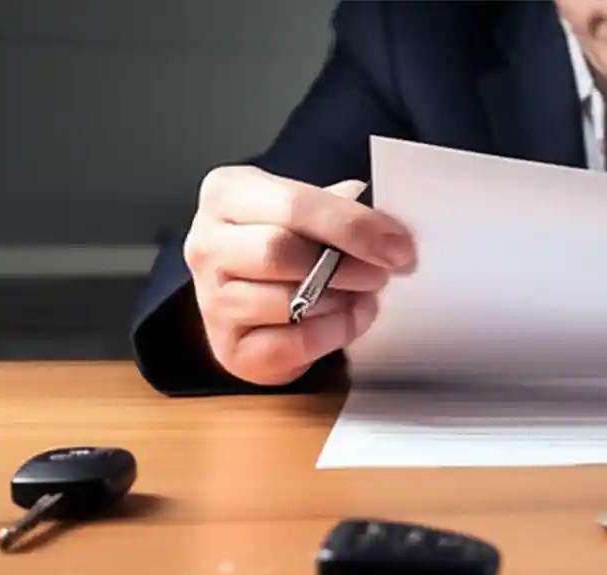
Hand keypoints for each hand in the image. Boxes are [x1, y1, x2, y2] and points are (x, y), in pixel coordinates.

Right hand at [183, 165, 413, 385]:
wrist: (256, 300)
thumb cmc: (286, 246)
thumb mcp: (309, 211)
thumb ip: (343, 210)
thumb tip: (386, 227)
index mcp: (228, 194)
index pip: (293, 204)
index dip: (353, 226)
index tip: (398, 245)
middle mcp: (208, 244)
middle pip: (280, 252)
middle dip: (346, 265)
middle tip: (381, 272)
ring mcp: (212, 299)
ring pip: (285, 301)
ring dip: (340, 300)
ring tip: (363, 294)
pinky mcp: (230, 348)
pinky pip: (292, 343)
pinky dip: (333, 333)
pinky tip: (349, 318)